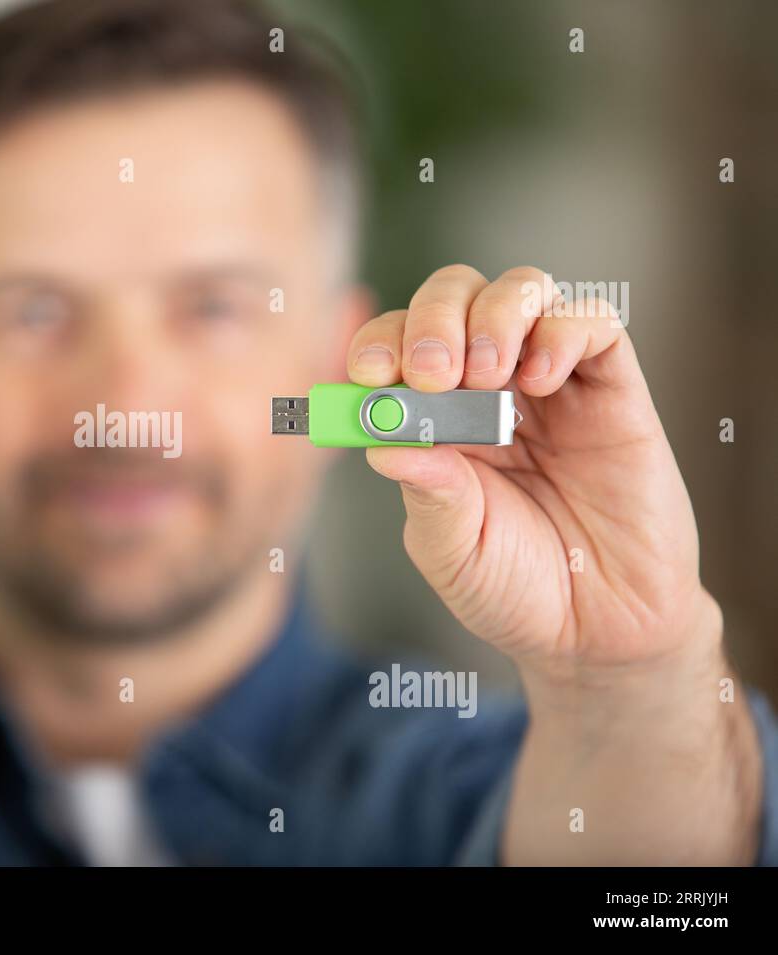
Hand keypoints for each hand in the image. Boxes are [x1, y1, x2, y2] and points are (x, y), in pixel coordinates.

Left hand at [351, 264, 719, 677]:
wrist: (598, 632)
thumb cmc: (514, 588)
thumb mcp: (449, 549)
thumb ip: (425, 491)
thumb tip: (381, 439)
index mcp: (433, 418)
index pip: (397, 344)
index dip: (379, 343)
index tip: (372, 375)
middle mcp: (488, 387)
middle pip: (455, 296)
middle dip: (434, 318)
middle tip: (434, 373)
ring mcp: (552, 383)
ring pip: (523, 290)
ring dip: (494, 315)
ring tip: (487, 375)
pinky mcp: (614, 391)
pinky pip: (594, 323)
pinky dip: (562, 331)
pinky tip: (539, 380)